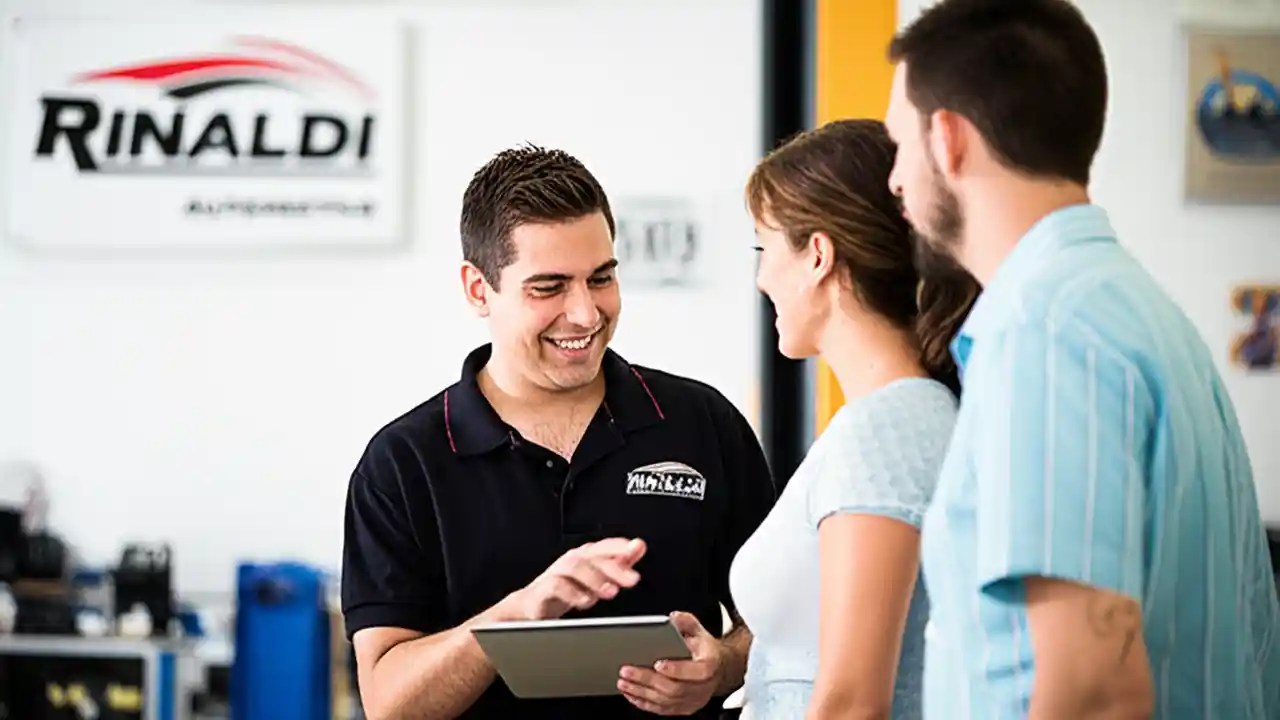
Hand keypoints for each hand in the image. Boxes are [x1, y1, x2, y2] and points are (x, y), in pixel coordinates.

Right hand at [503, 538, 645, 620]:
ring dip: (595, 579)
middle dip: (613, 566)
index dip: (620, 545)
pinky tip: (585, 601)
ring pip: (574, 568)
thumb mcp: (595, 577)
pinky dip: (572, 593)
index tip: (637, 547)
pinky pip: (556, 586)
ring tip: (611, 592)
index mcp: (584, 557)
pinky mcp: (543, 590)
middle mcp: (571, 561)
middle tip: (632, 579)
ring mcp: (555, 573)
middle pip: (592, 556)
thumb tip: (639, 546)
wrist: (531, 607)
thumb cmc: (566, 589)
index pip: (604, 545)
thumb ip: (618, 562)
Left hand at [618, 611, 723, 715]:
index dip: (678, 669)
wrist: (716, 668)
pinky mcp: (683, 708)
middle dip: (647, 680)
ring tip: (623, 681)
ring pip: (665, 701)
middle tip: (627, 671)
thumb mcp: (698, 630)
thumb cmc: (704, 649)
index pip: (698, 671)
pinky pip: (662, 709)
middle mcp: (704, 686)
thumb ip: (686, 622)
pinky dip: (643, 702)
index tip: (657, 664)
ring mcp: (693, 700)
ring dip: (641, 692)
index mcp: (710, 664)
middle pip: (675, 688)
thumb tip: (673, 618)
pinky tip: (630, 693)